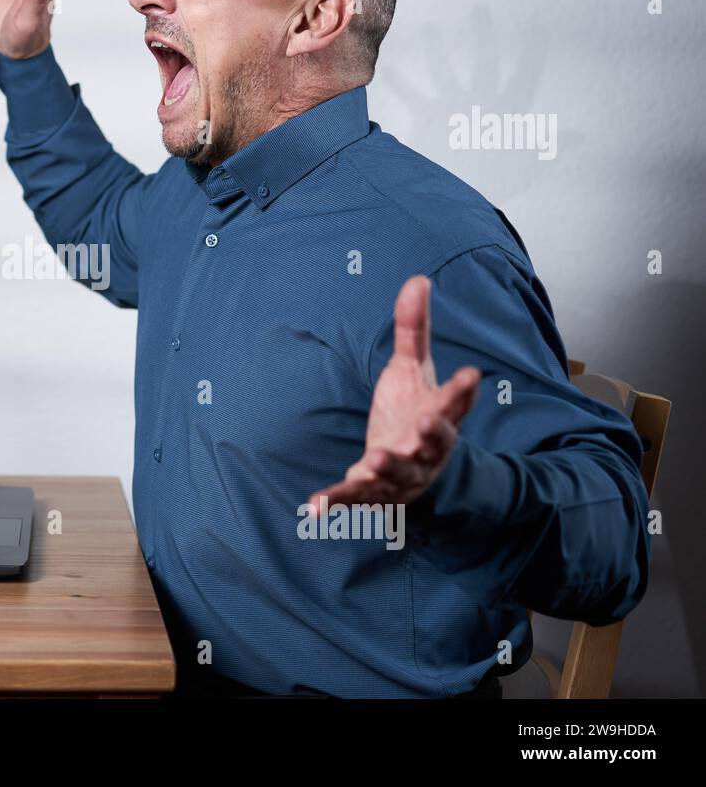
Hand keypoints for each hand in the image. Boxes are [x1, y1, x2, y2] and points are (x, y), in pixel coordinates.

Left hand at [307, 275, 480, 511]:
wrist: (407, 469)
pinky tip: (315, 507)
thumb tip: (417, 280)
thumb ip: (413, 330)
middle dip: (433, 435)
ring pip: (397, 475)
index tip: (471, 374)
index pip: (455, 402)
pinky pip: (355, 498)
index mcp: (438, 415)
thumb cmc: (412, 411)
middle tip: (427, 423)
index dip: (462, 391)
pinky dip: (336, 502)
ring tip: (372, 462)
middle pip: (434, 443)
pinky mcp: (372, 491)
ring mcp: (400, 473)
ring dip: (386, 469)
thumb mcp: (412, 368)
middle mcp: (425, 449)